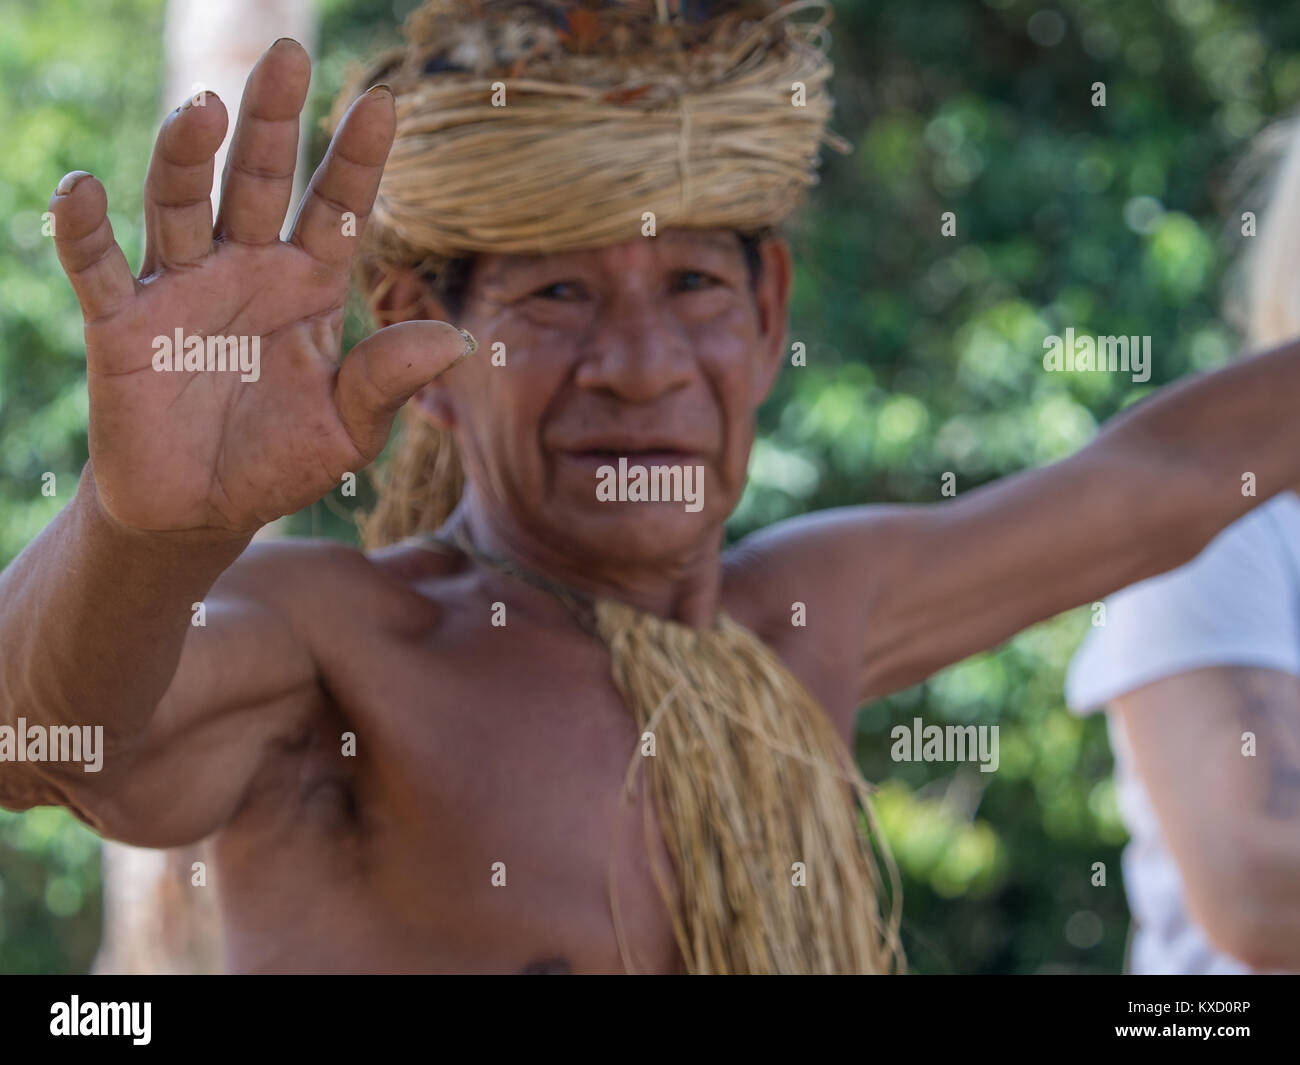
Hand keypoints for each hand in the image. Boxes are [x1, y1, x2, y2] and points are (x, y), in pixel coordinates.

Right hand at [48, 38, 468, 534]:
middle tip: (288, 57)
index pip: (336, 209)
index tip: (384, 102)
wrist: (202, 511)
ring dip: (188, 157)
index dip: (358, 158)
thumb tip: (456, 340)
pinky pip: (98, 267)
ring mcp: (182, 289)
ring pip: (182, 205)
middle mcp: (247, 270)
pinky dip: (85, 230)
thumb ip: (389, 380)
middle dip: (273, 122)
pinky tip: (86, 188)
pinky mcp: (123, 323)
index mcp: (309, 287)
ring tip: (206, 110)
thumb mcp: (349, 430)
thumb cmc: (280, 461)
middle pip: (259, 181)